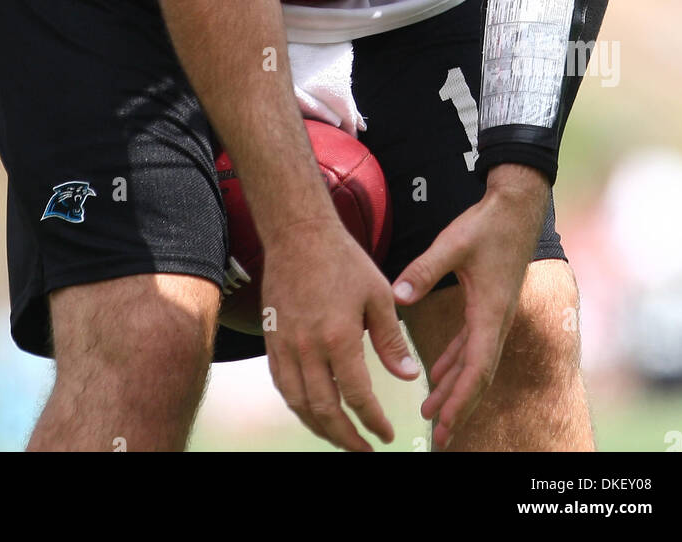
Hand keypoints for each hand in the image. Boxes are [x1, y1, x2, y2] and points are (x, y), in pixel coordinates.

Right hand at [262, 218, 420, 451]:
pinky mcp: (272, 340)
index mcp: (339, 338)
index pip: (357, 397)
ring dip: (320, 428)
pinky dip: (297, 405)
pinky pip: (282, 385)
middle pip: (325, 410)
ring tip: (340, 437)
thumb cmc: (341, 259)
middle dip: (347, 438)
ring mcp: (286, 345)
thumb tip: (409, 375)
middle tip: (364, 448)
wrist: (298, 234)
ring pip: (299, 404)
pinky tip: (312, 410)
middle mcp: (308, 348)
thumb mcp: (378, 295)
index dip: (373, 421)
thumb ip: (392, 340)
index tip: (386, 433)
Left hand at [392, 164, 549, 449]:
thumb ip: (425, 269)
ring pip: (475, 363)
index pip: (477, 368)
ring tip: (433, 413)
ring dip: (456, 388)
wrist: (517, 206)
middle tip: (438, 436)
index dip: (460, 399)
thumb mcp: (453, 244)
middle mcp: (496, 320)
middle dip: (459, 406)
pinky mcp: (488, 305)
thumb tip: (397, 294)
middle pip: (478, 375)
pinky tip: (441, 375)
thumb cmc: (487, 224)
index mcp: (490, 312)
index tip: (444, 424)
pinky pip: (472, 345)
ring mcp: (494, 314)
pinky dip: (457, 363)